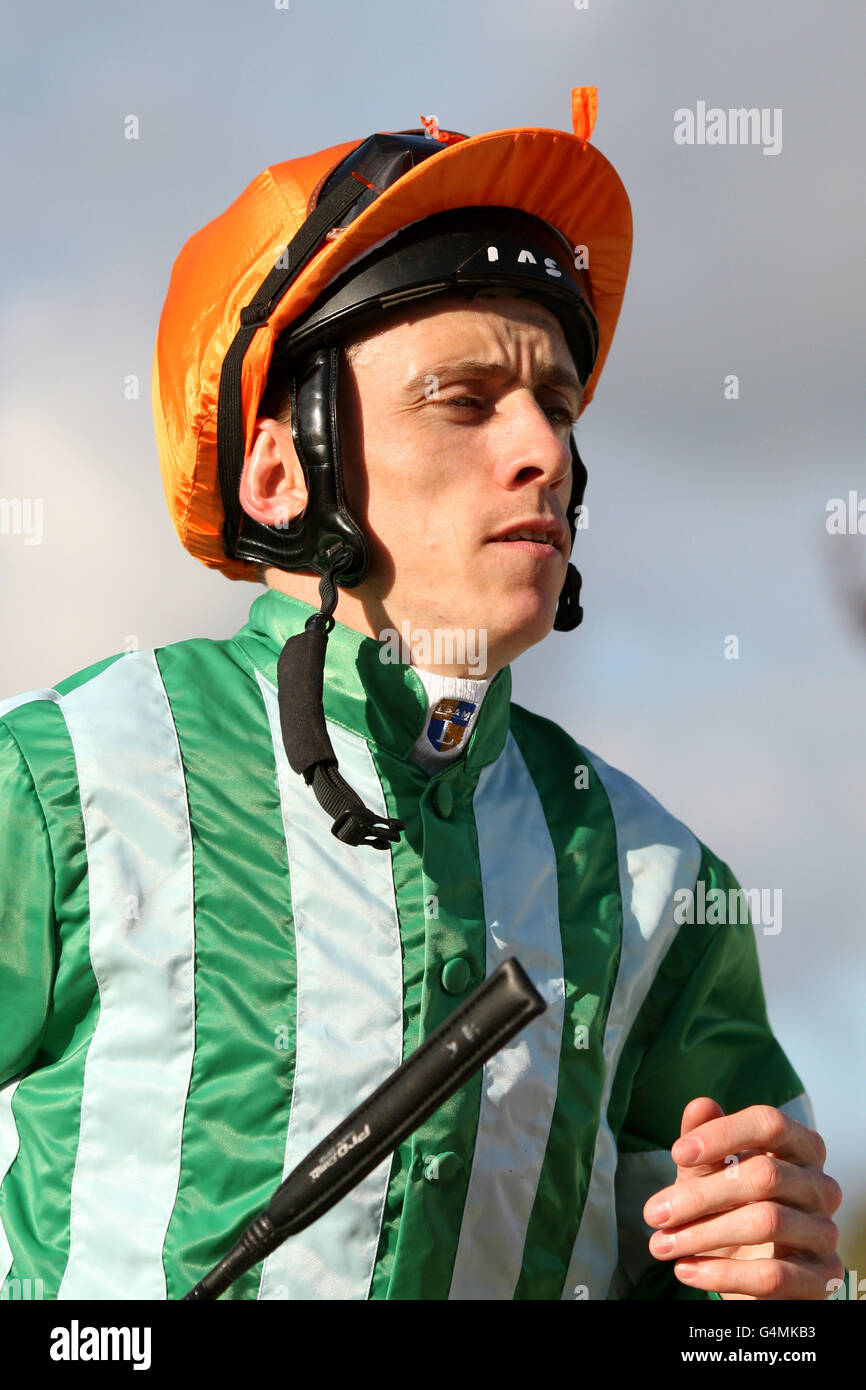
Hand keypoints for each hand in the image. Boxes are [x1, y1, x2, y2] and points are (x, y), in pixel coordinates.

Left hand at [642, 1096, 843, 1299]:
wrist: (752, 1273)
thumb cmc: (730, 1208)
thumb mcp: (709, 1174)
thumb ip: (705, 1141)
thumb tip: (700, 1106)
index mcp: (800, 1147)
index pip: (770, 1124)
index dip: (723, 1134)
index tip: (677, 1154)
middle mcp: (821, 1186)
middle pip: (764, 1175)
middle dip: (700, 1195)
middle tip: (653, 1213)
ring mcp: (825, 1232)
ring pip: (767, 1222)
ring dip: (703, 1235)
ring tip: (661, 1245)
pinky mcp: (822, 1278)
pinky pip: (774, 1275)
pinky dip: (722, 1274)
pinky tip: (686, 1271)